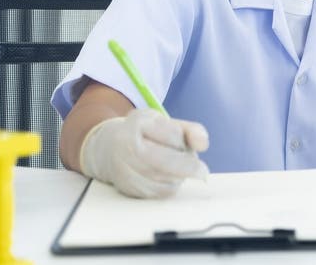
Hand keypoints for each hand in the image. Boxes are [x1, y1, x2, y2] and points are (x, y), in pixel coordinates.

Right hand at [79, 108, 209, 197]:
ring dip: (178, 177)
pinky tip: (171, 180)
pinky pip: (154, 193)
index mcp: (138, 122)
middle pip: (162, 161)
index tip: (189, 145)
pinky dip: (169, 188)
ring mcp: (123, 167)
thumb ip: (191, 131)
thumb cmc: (147, 135)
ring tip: (182, 171)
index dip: (183, 142)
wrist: (112, 149)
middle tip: (202, 172)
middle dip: (187, 167)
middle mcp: (126, 145)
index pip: (171, 135)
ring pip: (159, 180)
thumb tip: (204, 145)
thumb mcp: (168, 124)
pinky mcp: (126, 187)